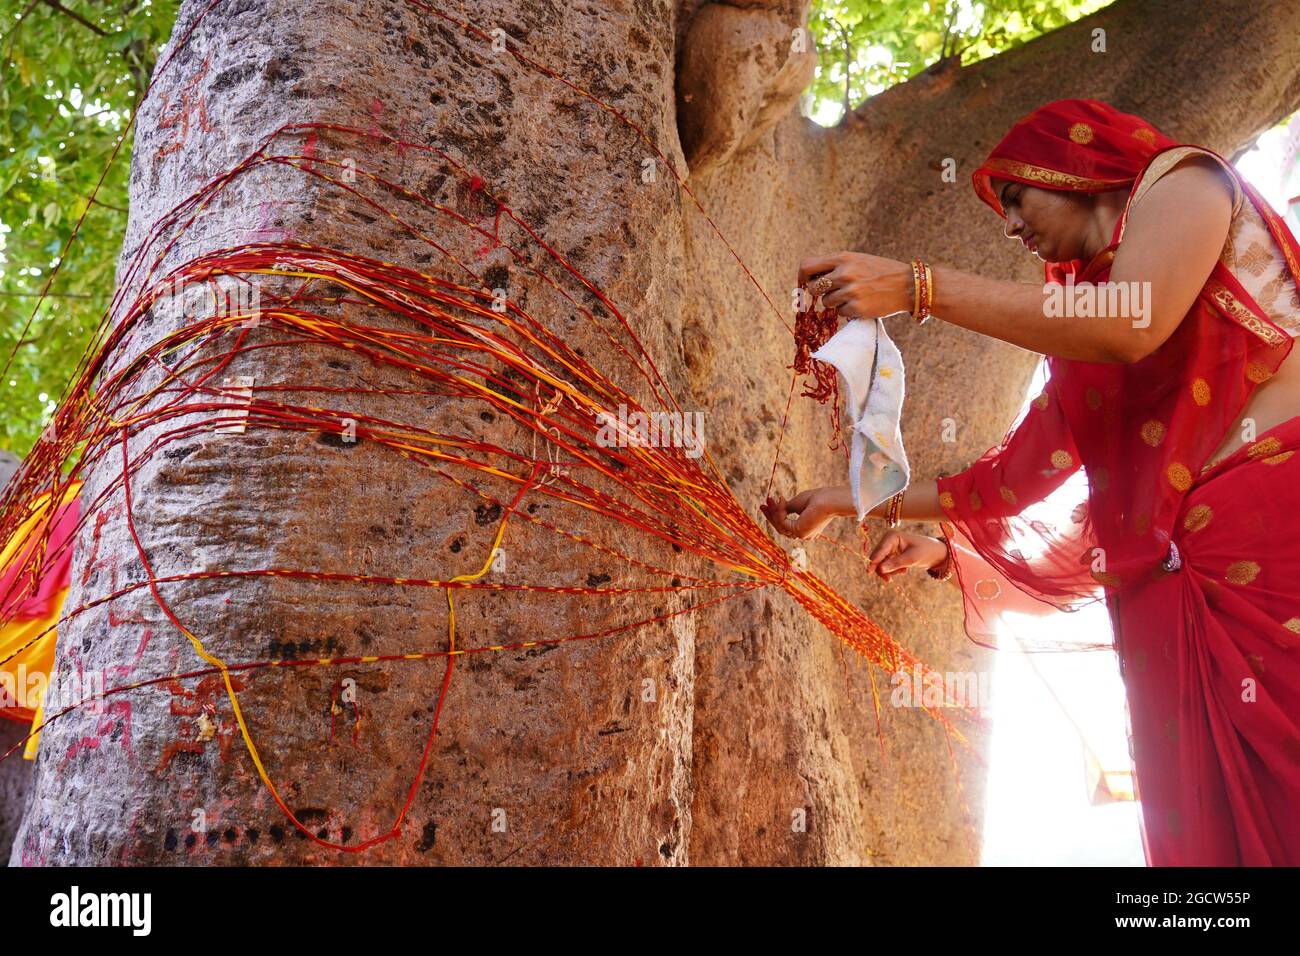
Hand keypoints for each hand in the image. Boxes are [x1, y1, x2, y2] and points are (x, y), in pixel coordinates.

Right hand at [761, 485, 853, 539]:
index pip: (786, 525)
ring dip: (773, 512)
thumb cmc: (818, 499)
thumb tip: (776, 508)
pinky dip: (779, 511)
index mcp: (806, 528)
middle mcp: (804, 534)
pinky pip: (782, 522)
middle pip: (781, 528)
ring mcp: (802, 535)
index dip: (775, 516)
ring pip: (780, 526)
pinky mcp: (799, 532)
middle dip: (771, 516)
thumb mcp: (797, 503)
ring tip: (770, 500)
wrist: (829, 500)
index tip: (767, 505)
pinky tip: (781, 500)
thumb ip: (786, 508)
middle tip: (762, 505)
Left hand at [798, 252, 912, 318]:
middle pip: (813, 288)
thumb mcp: (858, 260)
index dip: (802, 277)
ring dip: (836, 303)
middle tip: (833, 293)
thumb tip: (810, 280)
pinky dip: (848, 311)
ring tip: (854, 296)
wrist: (908, 285)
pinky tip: (862, 303)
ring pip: (826, 303)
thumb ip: (836, 266)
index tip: (805, 284)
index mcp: (843, 258)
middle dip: (820, 293)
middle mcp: (844, 273)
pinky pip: (840, 313)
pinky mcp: (856, 308)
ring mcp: (850, 291)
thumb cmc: (881, 272)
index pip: (807, 266)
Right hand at [866, 529, 948, 581]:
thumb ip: (895, 563)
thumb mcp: (911, 558)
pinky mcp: (891, 555)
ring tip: (903, 571)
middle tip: (889, 580)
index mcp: (892, 536)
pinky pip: (886, 566)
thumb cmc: (925, 551)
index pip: (879, 551)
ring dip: (891, 571)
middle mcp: (888, 541)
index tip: (869, 572)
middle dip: (883, 569)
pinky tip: (904, 570)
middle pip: (877, 558)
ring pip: (880, 564)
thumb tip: (880, 569)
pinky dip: (894, 571)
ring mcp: (889, 548)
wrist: (936, 553)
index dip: (873, 562)